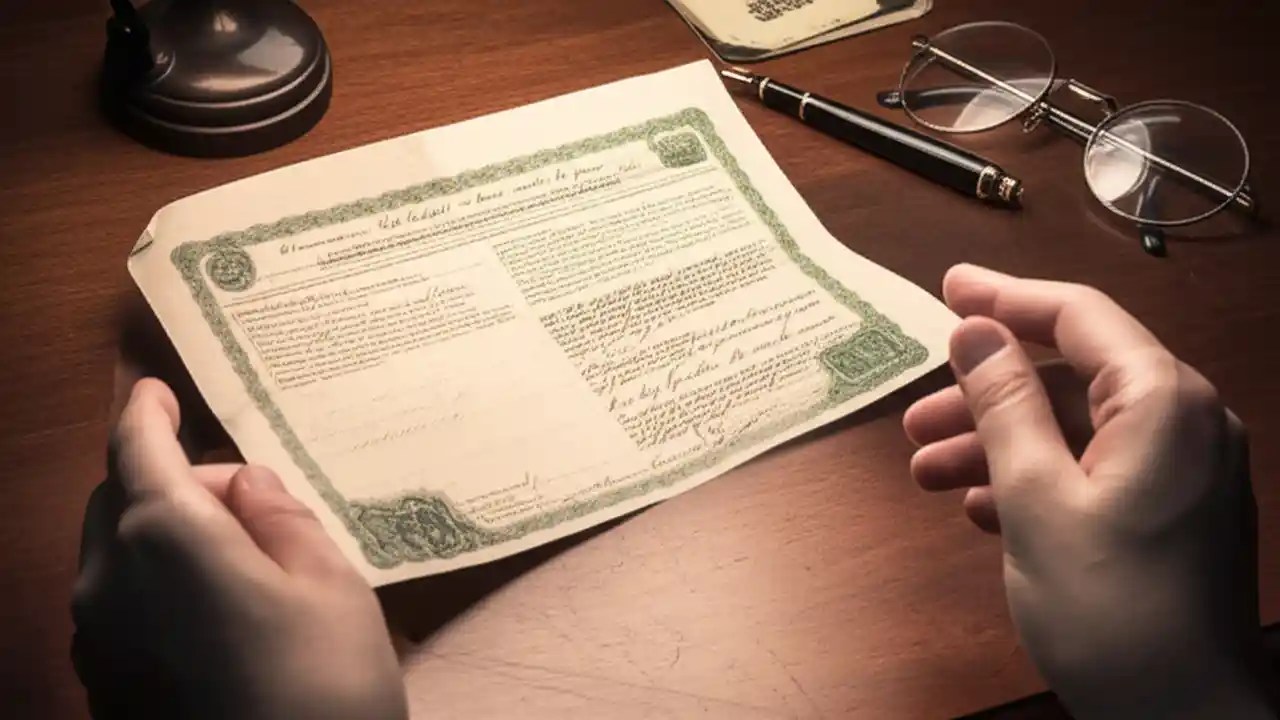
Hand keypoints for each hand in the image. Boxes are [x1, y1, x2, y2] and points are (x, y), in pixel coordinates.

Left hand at [72, 378, 406, 719]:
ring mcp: (97, 638)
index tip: (158, 389)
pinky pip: (117, 600)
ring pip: (114, 549)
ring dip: (162, 528)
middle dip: (171, 475)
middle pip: (119, 496)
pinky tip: (216, 607)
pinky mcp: (104, 683)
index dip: (146, 409)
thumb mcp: (329, 579)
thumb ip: (279, 514)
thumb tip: (244, 482)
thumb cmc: (322, 683)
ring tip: (239, 554)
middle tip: (245, 494)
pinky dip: (154, 577)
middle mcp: (108, 580)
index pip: (135, 445)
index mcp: (164, 534)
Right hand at [904, 264, 1270, 718]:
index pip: (1078, 316)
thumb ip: (1005, 404)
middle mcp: (1186, 422)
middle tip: (913, 420)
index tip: (946, 288)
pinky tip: (982, 512)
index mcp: (1163, 401)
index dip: (1005, 298)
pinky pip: (1097, 472)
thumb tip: (975, 330)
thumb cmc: (1111, 607)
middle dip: (985, 397)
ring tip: (928, 475)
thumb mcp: (1035, 497)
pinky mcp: (1176, 515)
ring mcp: (1186, 471)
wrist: (1184, 719)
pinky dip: (1036, 481)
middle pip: (1071, 378)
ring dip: (999, 446)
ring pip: (1077, 431)